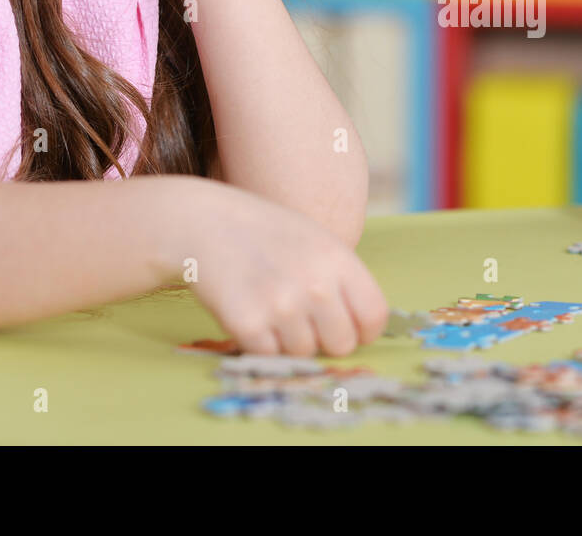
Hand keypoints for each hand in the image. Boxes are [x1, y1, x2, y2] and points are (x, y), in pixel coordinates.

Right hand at [185, 187, 388, 356]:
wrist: (206, 224)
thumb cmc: (267, 234)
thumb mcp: (318, 241)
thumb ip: (344, 280)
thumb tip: (365, 327)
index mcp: (338, 260)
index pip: (374, 316)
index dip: (364, 329)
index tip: (349, 327)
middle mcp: (315, 285)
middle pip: (342, 344)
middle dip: (325, 339)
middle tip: (304, 319)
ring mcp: (281, 306)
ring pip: (304, 353)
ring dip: (290, 339)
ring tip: (272, 308)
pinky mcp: (248, 324)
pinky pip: (270, 356)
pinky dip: (261, 343)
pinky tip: (252, 314)